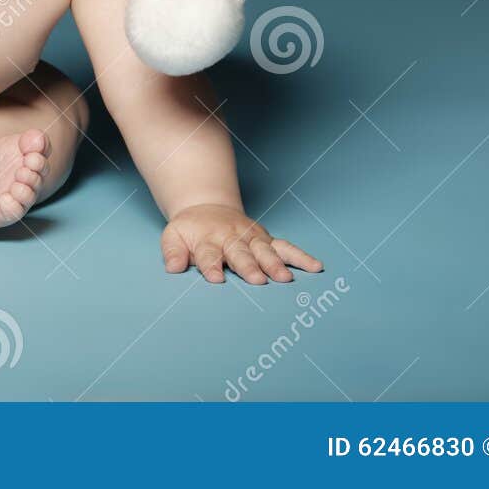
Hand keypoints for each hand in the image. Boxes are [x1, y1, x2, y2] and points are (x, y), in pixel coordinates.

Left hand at [161, 203, 321, 284]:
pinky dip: (301, 256)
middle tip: (258, 281)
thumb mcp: (173, 236)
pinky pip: (285, 247)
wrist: (207, 207)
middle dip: (249, 266)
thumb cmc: (191, 230)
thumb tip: (172, 268)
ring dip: (275, 264)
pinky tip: (316, 266)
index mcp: (208, 239)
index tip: (215, 278)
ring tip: (285, 278)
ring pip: (265, 250)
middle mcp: (232, 238)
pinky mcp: (266, 239)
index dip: (211, 265)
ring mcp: (252, 238)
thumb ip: (172, 252)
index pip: (209, 254)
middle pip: (240, 254)